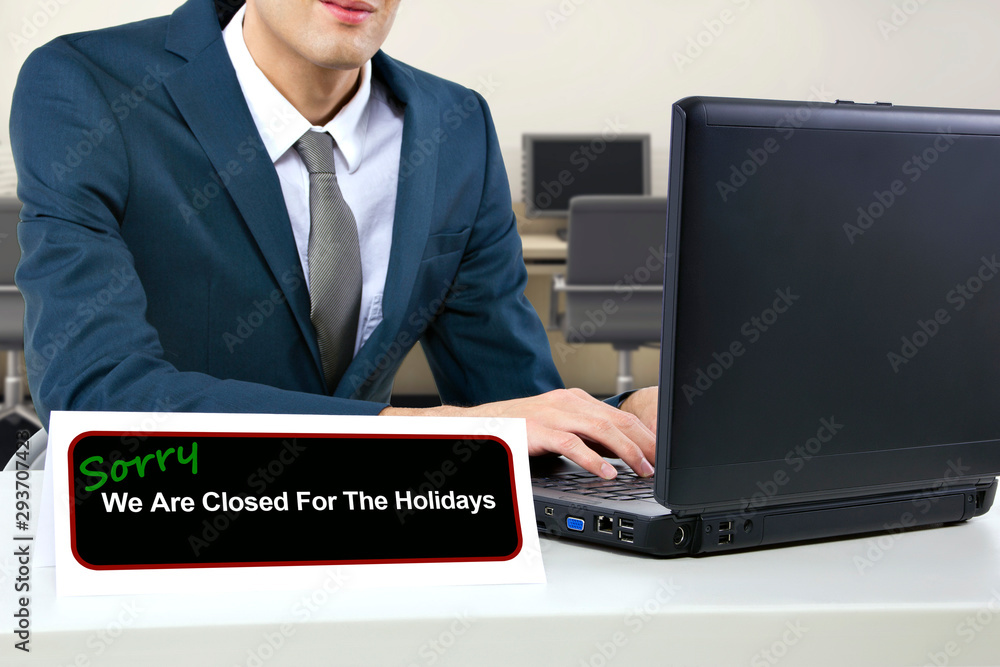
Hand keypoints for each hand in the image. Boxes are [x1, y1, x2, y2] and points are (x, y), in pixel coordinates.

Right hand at [380, 388, 654, 479]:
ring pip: (602, 430)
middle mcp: (568, 402)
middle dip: (645, 444)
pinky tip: (607, 473)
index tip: (662, 454)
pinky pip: (572, 444)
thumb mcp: (556, 428)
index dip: (646, 435)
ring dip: (628, 452)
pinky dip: (592, 459)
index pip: (621, 416)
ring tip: (643, 470)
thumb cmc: (515, 430)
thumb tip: (618, 454)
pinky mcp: (538, 430)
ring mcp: (553, 414)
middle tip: (661, 465)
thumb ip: (585, 436)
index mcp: (575, 400)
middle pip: (618, 421)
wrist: (477, 426)